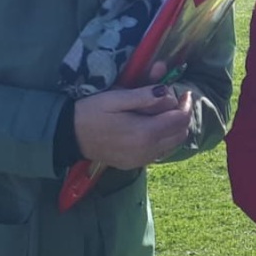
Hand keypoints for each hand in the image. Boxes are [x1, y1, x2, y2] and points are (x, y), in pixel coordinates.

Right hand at [73, 84, 193, 169]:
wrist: (70, 136)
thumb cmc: (91, 112)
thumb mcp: (115, 97)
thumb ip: (143, 96)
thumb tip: (166, 91)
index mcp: (144, 133)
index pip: (180, 120)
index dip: (185, 104)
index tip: (183, 91)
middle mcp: (147, 150)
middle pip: (181, 133)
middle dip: (181, 115)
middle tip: (173, 100)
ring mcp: (141, 160)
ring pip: (173, 144)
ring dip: (174, 127)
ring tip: (162, 112)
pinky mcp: (135, 164)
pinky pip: (160, 151)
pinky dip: (163, 138)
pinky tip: (151, 126)